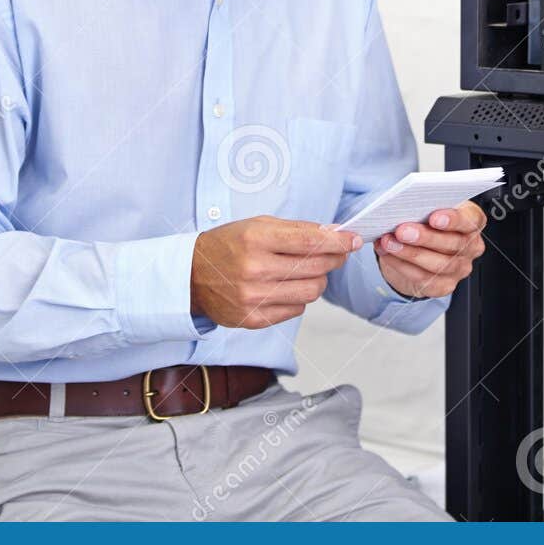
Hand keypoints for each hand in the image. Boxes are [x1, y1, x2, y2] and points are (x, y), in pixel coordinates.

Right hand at [190, 215, 361, 328]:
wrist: (190, 276)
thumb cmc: (227, 245)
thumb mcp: (258, 225)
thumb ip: (298, 229)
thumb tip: (335, 232)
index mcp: (255, 239)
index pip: (310, 241)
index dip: (338, 241)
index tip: (352, 240)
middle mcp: (254, 269)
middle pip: (316, 268)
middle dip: (333, 259)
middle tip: (335, 254)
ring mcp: (253, 298)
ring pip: (311, 292)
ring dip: (318, 280)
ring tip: (309, 271)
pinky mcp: (253, 319)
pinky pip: (296, 310)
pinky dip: (299, 298)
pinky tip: (287, 287)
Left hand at [375, 200, 487, 299]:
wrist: (420, 249)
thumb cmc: (427, 221)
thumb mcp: (428, 207)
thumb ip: (423, 206)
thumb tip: (403, 207)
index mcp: (472, 221)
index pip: (470, 220)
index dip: (454, 219)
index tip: (434, 217)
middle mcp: (470, 246)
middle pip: (453, 243)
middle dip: (425, 237)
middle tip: (402, 231)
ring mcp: (460, 268)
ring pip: (437, 264)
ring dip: (408, 253)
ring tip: (389, 242)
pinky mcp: (444, 285)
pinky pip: (423, 279)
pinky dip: (402, 266)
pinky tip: (388, 255)